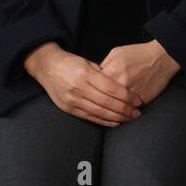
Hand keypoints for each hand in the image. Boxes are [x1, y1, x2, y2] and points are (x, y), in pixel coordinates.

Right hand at [23, 42, 142, 126]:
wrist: (47, 67)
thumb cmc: (71, 63)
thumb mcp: (88, 63)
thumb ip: (104, 74)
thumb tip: (121, 86)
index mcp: (85, 74)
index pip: (111, 88)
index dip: (126, 96)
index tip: (138, 100)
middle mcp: (78, 88)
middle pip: (106, 102)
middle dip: (125, 109)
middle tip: (137, 113)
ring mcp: (72, 100)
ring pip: (99, 112)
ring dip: (117, 117)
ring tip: (129, 118)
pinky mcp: (68, 108)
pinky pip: (89, 117)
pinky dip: (103, 121)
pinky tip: (115, 122)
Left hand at [99, 41, 180, 105]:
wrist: (163, 56)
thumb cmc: (139, 53)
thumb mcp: (116, 52)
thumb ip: (104, 65)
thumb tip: (95, 77)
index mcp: (112, 70)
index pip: (95, 86)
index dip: (93, 89)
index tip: (94, 91)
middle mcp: (121, 83)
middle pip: (104, 99)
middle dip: (101, 102)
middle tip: (100, 104)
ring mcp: (132, 93)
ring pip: (117, 108)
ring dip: (114, 110)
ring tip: (112, 110)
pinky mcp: (142, 99)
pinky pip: (130, 109)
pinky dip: (128, 110)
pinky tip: (126, 110)